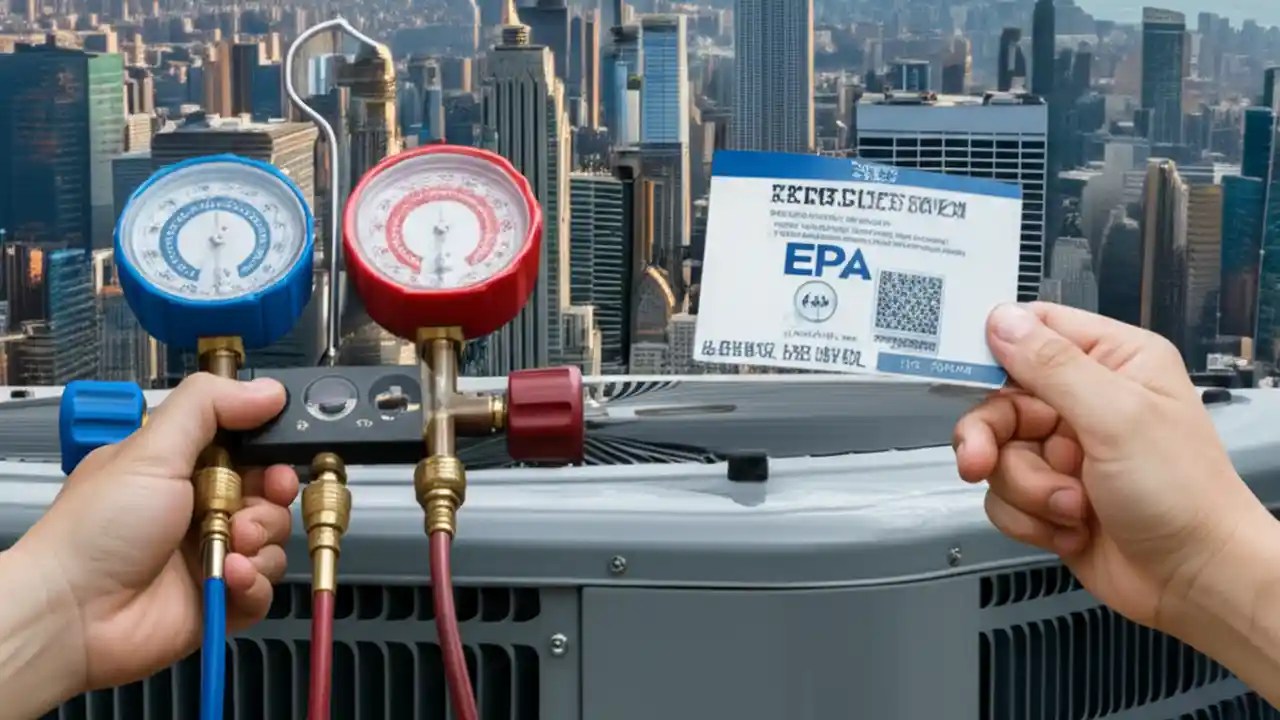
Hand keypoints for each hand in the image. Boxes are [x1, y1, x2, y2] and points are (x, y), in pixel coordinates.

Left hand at [10, 374, 296, 693]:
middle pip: (269, 498)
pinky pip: (264, 588)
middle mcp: (201, 512)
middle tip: (254, 505)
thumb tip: (269, 390)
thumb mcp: (151, 452)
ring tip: (229, 546)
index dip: (270, 456)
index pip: (248, 453)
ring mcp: (212, 557)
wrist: (73, 613)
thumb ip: (209, 408)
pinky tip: (227, 577)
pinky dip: (253, 582)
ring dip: (260, 542)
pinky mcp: (221, 600)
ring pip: (272, 542)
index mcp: (182, 471)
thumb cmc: (98, 529)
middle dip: (271, 501)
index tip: (276, 461)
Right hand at [953, 303, 1273, 633]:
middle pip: (999, 401)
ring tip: (1071, 507)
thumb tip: (1002, 320)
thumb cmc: (1182, 494)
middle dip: (990, 439)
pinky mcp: (1049, 495)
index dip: (995, 349)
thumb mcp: (1116, 417)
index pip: (1036, 330)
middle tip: (979, 462)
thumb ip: (1054, 366)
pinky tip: (1071, 528)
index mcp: (1113, 361)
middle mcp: (1085, 401)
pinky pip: (1003, 496)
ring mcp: (1065, 451)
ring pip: (997, 454)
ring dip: (1026, 488)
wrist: (1194, 582)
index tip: (964, 374)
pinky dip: (1030, 518)